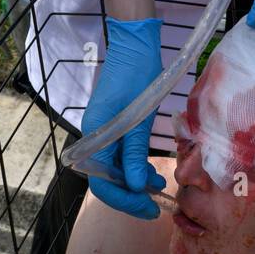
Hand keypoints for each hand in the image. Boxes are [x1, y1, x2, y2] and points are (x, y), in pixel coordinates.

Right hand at [80, 16, 165, 219]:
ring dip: (135, 182)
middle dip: (131, 194)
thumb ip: (135, 152)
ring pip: (116, 169)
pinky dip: (136, 166)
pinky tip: (151, 170)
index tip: (149, 208)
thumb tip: (136, 187)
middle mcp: (95, 138)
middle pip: (108, 179)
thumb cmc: (136, 74)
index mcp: (95, 136)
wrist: (134, 45)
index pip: (102, 182)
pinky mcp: (115, 127)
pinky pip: (121, 155)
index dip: (124, 200)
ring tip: (159, 185)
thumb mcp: (139, 116)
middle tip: (156, 204)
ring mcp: (104, 133)